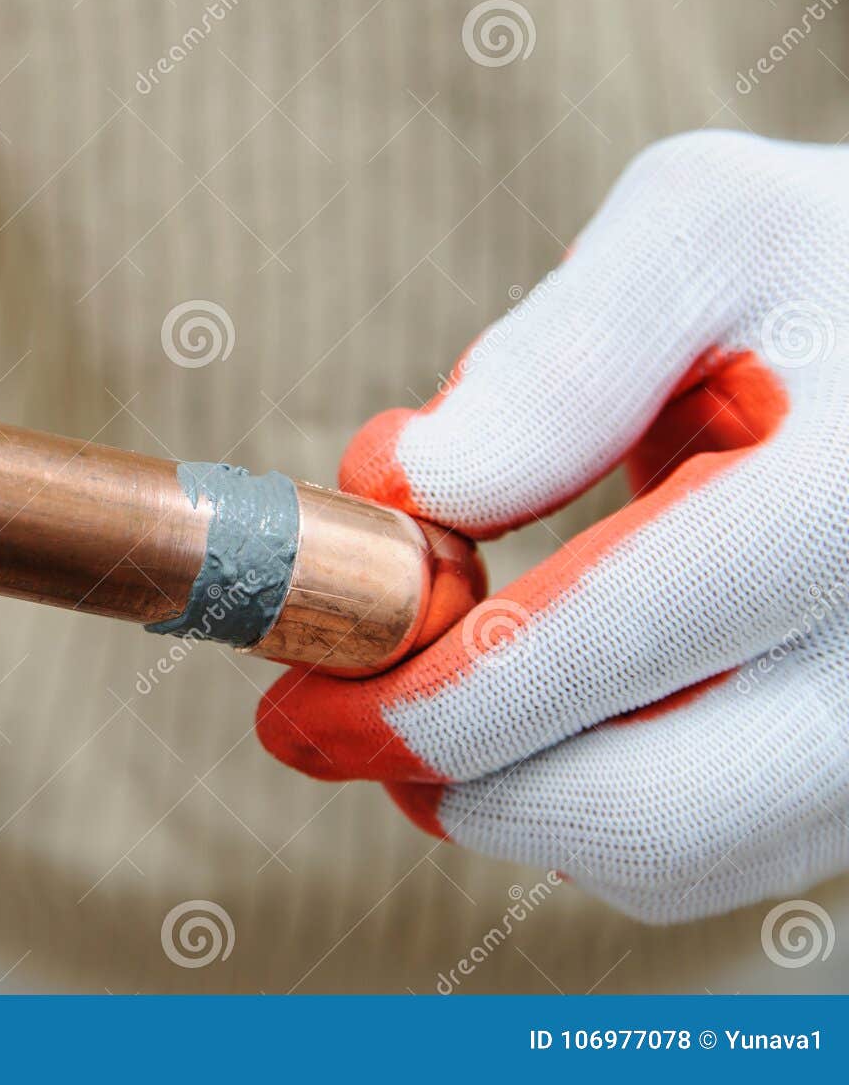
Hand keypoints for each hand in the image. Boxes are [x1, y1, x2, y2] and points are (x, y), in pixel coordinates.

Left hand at [257, 130, 848, 923]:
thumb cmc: (820, 269)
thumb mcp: (702, 237)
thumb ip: (554, 364)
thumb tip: (395, 488)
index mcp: (846, 497)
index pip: (606, 646)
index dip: (428, 699)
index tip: (302, 707)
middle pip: (646, 814)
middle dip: (456, 782)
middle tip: (339, 728)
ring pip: (677, 858)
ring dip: (515, 804)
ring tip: (430, 705)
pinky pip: (717, 847)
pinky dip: (595, 806)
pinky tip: (538, 713)